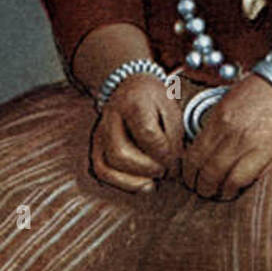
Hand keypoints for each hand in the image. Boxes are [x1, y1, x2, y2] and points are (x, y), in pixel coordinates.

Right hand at [90, 75, 182, 193]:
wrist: (130, 86)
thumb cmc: (154, 100)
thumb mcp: (171, 108)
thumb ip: (174, 136)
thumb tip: (172, 167)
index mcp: (133, 102)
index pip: (147, 134)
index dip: (165, 151)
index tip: (175, 156)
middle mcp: (110, 116)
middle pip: (120, 153)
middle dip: (147, 168)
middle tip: (165, 168)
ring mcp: (99, 132)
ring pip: (107, 166)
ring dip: (135, 180)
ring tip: (156, 176)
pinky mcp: (96, 146)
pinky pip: (101, 171)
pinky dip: (123, 183)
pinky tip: (144, 184)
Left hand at [181, 73, 271, 200]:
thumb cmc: (269, 87)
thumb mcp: (233, 96)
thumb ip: (218, 119)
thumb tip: (207, 141)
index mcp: (219, 115)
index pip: (195, 153)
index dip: (189, 171)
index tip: (190, 177)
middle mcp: (230, 131)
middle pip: (206, 170)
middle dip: (200, 185)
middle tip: (200, 190)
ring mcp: (249, 144)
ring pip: (224, 179)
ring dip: (218, 191)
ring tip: (218, 195)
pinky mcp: (269, 153)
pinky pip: (246, 178)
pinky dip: (238, 187)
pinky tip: (236, 189)